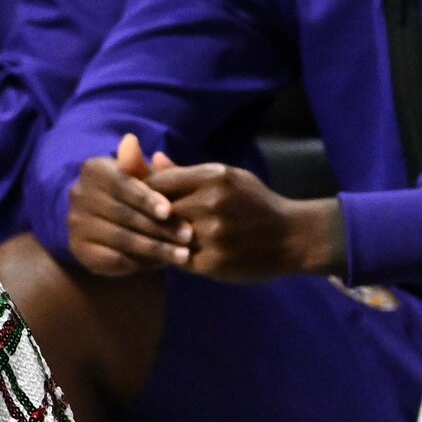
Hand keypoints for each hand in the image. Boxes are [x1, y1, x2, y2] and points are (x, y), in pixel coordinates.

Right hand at [67, 134, 191, 276]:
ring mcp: (76, 225)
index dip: (145, 198)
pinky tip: (162, 263)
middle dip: (159, 227)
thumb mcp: (140, 178)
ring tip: (183, 255)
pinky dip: (140, 263)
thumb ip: (141, 166)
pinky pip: (113, 260)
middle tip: (188, 236)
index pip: (120, 184)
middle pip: (123, 215)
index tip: (169, 211)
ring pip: (121, 240)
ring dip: (155, 249)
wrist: (102, 220)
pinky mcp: (79, 250)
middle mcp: (78, 196)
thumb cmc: (132, 193)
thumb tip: (130, 140)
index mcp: (93, 170)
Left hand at [148, 162, 342, 281]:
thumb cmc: (255, 203)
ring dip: (151, 238)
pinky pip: (176, 259)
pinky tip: (161, 254)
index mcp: (214, 178)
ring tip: (140, 238)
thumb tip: (154, 159)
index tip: (134, 198)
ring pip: (163, 237)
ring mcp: (213, 235)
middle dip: (142, 216)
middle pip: (156, 210)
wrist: (293, 237)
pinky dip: (166, 256)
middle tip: (129, 221)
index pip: (157, 183)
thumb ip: (186, 173)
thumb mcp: (227, 178)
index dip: (140, 192)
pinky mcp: (214, 262)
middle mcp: (212, 204)